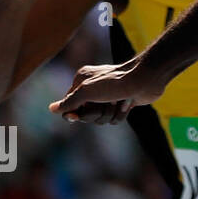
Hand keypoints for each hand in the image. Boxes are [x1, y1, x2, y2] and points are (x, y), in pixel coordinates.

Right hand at [49, 56, 163, 121]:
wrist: (146, 79)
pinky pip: (114, 119)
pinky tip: (127, 104)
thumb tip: (52, 109)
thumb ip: (70, 102)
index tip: (75, 117)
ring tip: (119, 102)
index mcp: (81, 81)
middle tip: (107, 102)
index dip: (75, 113)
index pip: (70, 105)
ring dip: (110, 114)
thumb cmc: (115, 83)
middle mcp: (93, 88)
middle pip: (86, 115)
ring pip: (101, 119)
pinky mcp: (121, 103)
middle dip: (97, 113)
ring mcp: (107, 96)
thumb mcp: (87, 92)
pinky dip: (121, 115)